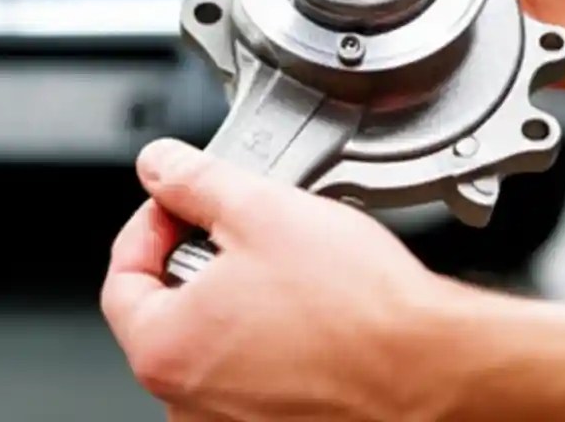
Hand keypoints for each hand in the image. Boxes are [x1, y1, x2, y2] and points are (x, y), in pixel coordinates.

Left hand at [100, 138, 463, 420]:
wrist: (442, 373)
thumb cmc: (362, 311)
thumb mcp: (260, 210)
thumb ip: (193, 182)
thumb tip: (160, 167)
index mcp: (165, 350)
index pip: (122, 278)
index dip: (149, 227)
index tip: (178, 207)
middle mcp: (188, 405)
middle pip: (169, 315)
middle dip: (199, 267)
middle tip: (244, 238)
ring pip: (216, 350)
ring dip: (239, 308)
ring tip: (292, 281)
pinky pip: (256, 382)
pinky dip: (273, 350)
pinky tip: (314, 325)